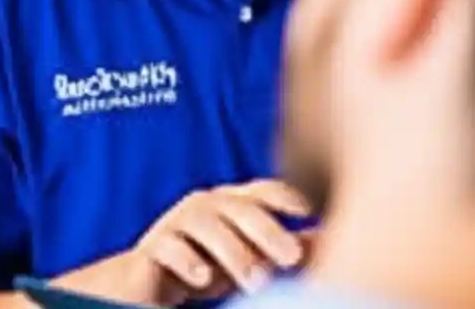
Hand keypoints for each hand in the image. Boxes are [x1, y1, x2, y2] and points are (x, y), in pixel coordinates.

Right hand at [131, 180, 311, 303]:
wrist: (146, 283)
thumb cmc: (205, 267)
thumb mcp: (248, 259)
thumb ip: (280, 249)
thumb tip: (328, 242)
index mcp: (230, 204)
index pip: (261, 191)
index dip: (284, 196)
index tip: (308, 211)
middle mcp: (204, 206)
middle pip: (238, 208)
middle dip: (268, 231)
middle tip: (293, 258)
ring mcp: (175, 223)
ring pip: (206, 225)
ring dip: (235, 253)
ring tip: (257, 283)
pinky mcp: (152, 248)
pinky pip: (170, 246)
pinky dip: (188, 260)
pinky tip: (204, 278)